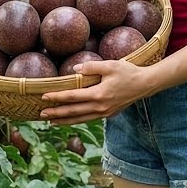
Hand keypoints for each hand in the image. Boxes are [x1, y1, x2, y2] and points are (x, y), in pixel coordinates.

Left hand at [39, 60, 154, 124]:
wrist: (145, 85)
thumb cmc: (128, 72)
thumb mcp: (110, 65)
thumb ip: (91, 67)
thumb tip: (74, 70)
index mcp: (99, 94)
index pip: (73, 97)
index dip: (57, 97)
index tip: (44, 97)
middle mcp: (100, 107)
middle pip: (73, 112)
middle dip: (56, 113)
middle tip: (41, 114)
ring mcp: (104, 112)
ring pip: (80, 119)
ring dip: (65, 120)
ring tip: (51, 121)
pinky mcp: (108, 114)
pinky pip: (88, 119)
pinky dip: (77, 120)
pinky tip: (70, 119)